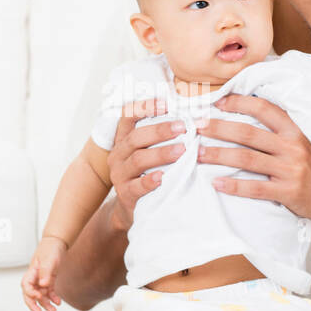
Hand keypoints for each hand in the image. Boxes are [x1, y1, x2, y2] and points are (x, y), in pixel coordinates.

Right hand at [21, 235, 66, 310]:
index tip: (39, 296)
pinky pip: (49, 292)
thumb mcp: (49, 260)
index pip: (26, 285)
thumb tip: (43, 284)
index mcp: (32, 272)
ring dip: (46, 304)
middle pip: (30, 294)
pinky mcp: (49, 280)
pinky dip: (53, 298)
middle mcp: (35, 277)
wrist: (58, 242)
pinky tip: (58, 302)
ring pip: (41, 295)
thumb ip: (45, 272)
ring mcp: (42, 279)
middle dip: (33, 305)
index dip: (31, 293)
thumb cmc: (51, 248)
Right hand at [107, 98, 186, 231]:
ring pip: (138, 160)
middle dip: (160, 130)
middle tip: (183, 126)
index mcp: (124, 139)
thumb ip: (160, 136)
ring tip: (182, 150)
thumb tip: (191, 116)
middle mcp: (118, 154)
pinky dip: (150, 181)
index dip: (145, 107)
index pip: (128, 116)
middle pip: (136, 137)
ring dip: (161, 153)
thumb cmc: (146, 173)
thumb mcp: (148, 152)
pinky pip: (137, 187)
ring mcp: (120, 175)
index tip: (166, 103)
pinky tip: (163, 177)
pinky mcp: (126, 194)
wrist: (132, 207)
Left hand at [194, 92, 310, 226]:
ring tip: (199, 154)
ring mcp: (290, 170)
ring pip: (247, 159)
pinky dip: (234, 185)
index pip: (264, 108)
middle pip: (248, 133)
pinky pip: (255, 188)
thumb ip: (279, 130)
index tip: (217, 102)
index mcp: (294, 130)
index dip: (239, 102)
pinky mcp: (288, 192)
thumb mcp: (302, 141)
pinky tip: (216, 183)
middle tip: (198, 126)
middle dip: (219, 128)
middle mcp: (292, 146)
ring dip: (219, 155)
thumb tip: (246, 114)